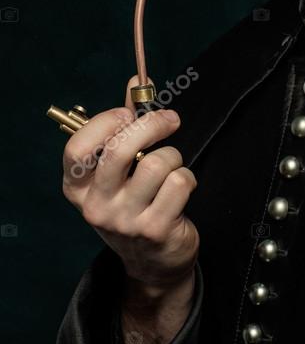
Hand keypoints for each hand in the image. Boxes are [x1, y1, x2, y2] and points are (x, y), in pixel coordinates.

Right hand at [62, 75, 199, 287]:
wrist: (153, 262)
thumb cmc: (136, 203)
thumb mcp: (120, 170)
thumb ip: (126, 124)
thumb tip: (137, 81)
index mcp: (78, 188)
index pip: (78, 148)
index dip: (105, 122)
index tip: (128, 113)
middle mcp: (95, 206)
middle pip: (120, 150)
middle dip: (152, 125)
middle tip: (170, 120)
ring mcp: (124, 220)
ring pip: (157, 163)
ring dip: (173, 156)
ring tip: (171, 167)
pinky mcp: (155, 229)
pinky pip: (179, 182)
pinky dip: (187, 177)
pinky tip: (180, 189)